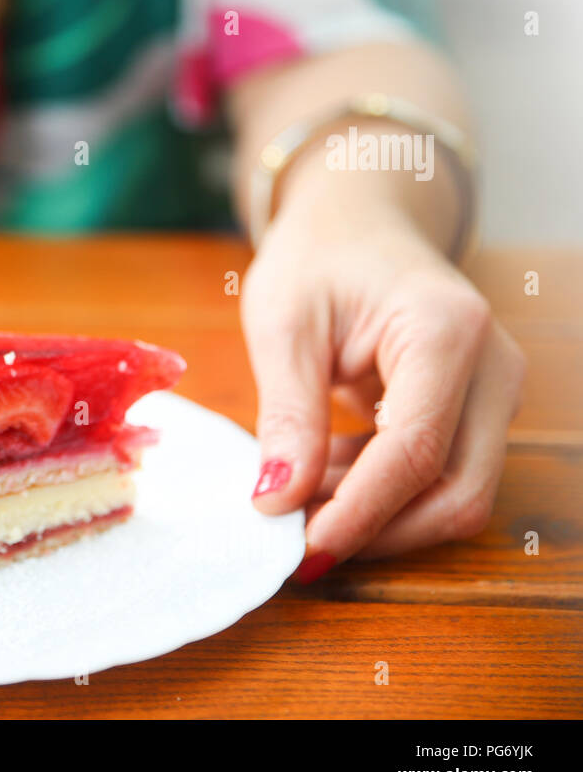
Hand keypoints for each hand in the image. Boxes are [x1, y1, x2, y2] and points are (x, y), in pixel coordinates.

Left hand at [240, 187, 525, 580]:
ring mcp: (495, 390)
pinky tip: (320, 473)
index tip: (302, 549)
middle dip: (378, 528)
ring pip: (456, 492)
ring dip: (376, 511)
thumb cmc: (317, 257)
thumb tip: (276, 500)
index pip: (415, 450)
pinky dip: (380, 490)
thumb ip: (287, 414)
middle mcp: (492, 365)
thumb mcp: (282, 325)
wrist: (358, 221)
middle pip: (458, 489)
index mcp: (444, 330)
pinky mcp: (479, 409)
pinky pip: (442, 474)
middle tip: (297, 539)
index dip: (360, 512)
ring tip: (297, 490)